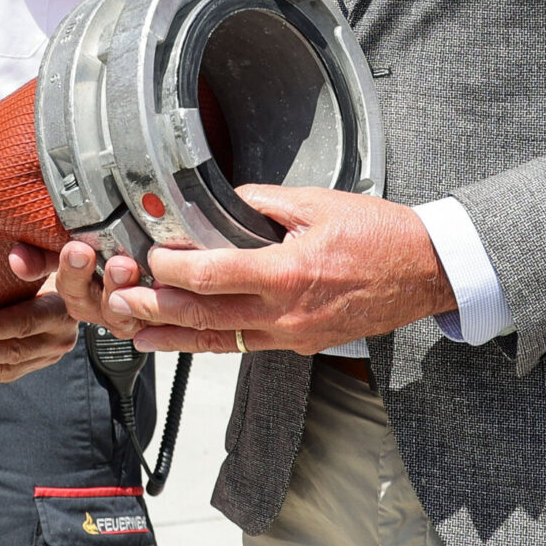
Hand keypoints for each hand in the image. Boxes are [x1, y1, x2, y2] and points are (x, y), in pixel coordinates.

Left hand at [0, 261, 79, 389]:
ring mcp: (48, 354)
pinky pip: (8, 374)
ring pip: (9, 368)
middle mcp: (59, 337)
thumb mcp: (50, 257)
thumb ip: (37, 257)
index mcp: (61, 309)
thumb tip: (16, 260)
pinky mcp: (37, 363)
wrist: (75, 290)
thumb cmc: (52, 267)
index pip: (26, 321)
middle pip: (15, 350)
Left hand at [14, 186, 454, 354]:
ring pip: (223, 340)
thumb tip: (216, 201)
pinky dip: (213, 342)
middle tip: (119, 305)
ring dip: (176, 340)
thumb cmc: (376, 232)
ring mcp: (294, 334)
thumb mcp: (316, 203)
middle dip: (158, 312)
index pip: (213, 276)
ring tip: (136, 337)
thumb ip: (261, 204)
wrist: (426, 272)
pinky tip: (186, 340)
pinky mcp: (302, 343)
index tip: (147, 256)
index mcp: (287, 272)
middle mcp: (286, 312)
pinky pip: (249, 344)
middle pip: (207, 318)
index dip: (172, 269)